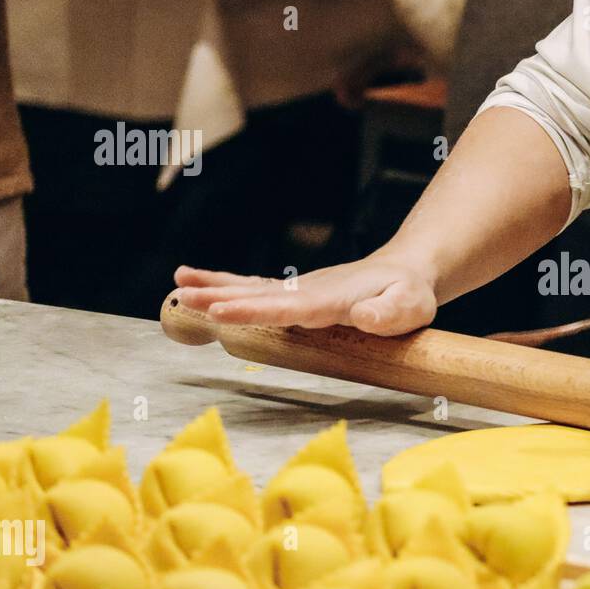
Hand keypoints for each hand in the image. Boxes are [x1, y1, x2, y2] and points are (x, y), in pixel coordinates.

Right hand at [173, 255, 436, 335]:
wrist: (407, 271)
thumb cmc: (410, 293)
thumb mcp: (411, 306)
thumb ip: (389, 312)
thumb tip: (364, 317)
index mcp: (329, 299)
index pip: (285, 306)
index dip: (253, 310)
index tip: (221, 310)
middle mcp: (309, 291)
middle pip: (258, 293)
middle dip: (219, 295)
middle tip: (183, 295)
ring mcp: (301, 290)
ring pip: (251, 287)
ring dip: (215, 286)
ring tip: (178, 283)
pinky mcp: (298, 294)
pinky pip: (257, 290)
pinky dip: (229, 287)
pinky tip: (203, 288)